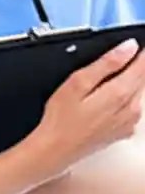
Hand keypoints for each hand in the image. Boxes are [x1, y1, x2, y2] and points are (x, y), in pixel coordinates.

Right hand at [22, 38, 144, 180]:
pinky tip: (108, 98)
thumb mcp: (76, 83)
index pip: (142, 65)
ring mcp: (130, 121)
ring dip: (132, 82)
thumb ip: (105, 64)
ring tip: (110, 77)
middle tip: (127, 56)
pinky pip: (133, 108)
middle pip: (143, 79)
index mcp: (120, 93)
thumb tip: (128, 47)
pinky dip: (127, 98)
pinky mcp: (125, 130)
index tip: (138, 42)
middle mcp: (131, 108)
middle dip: (137, 65)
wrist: (57, 150)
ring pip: (138, 93)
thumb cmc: (60, 118)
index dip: (142, 51)